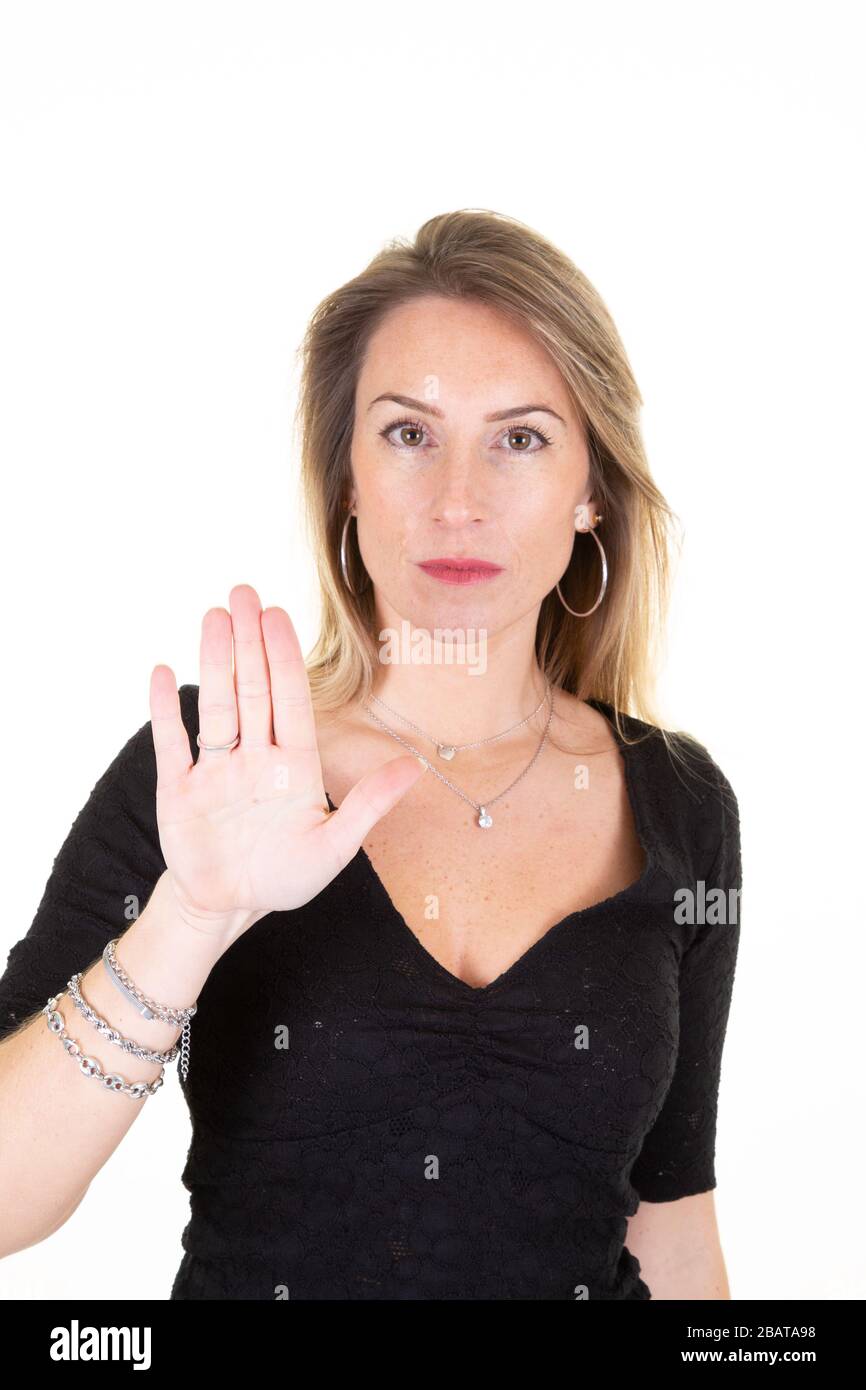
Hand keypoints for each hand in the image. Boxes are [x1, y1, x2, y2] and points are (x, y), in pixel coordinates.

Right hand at [148, 583, 426, 928]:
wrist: (229, 906)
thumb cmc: (286, 875)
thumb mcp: (335, 846)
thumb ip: (369, 805)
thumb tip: (416, 767)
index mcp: (294, 766)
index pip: (290, 702)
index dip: (284, 659)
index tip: (280, 616)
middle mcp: (254, 757)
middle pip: (252, 691)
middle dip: (249, 643)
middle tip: (244, 592)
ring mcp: (215, 770)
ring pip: (216, 707)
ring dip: (214, 662)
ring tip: (213, 617)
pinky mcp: (178, 789)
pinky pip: (171, 743)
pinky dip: (166, 711)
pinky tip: (164, 673)